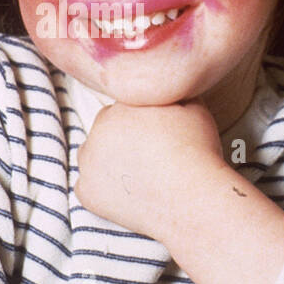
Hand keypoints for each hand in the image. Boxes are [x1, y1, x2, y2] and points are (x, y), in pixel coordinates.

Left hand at [75, 99, 225, 244]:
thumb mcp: (193, 106)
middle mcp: (98, 129)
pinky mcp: (86, 192)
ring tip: (138, 175)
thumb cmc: (197, 152)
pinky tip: (126, 193)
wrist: (192, 198)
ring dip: (108, 161)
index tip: (156, 136)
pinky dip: (102, 191)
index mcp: (121, 105)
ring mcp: (88, 162)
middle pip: (106, 131)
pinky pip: (87, 187)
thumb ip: (172, 92)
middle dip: (123, 140)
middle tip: (148, 156)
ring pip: (92, 156)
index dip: (141, 122)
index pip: (124, 108)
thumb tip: (167, 86)